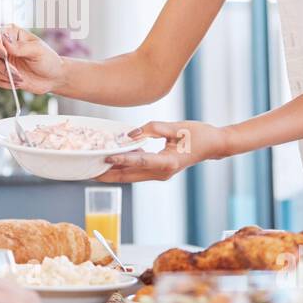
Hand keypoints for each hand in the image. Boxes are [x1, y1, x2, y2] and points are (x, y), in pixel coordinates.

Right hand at [0, 25, 63, 94]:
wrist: (52, 78)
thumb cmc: (48, 60)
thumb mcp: (38, 51)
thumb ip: (21, 46)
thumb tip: (4, 42)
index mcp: (11, 33)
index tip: (4, 55)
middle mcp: (2, 45)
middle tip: (16, 72)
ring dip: (0, 74)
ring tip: (19, 78)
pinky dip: (1, 82)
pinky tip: (16, 83)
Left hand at [98, 120, 231, 182]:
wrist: (214, 145)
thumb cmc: (198, 134)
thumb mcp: (176, 127)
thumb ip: (152, 128)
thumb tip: (130, 134)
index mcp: (167, 163)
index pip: (139, 161)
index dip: (121, 160)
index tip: (105, 157)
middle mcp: (161, 173)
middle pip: (129, 176)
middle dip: (108, 175)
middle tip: (88, 171)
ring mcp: (160, 174)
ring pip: (131, 176)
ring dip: (113, 172)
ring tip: (93, 168)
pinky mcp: (159, 170)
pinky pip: (137, 170)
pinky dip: (123, 167)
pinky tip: (111, 160)